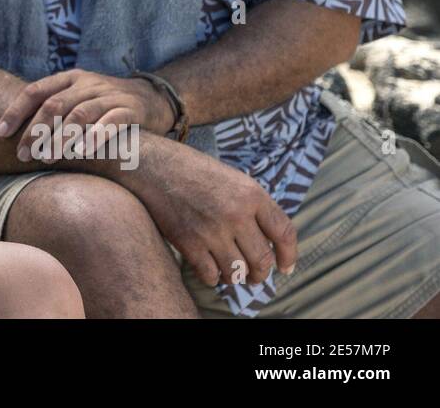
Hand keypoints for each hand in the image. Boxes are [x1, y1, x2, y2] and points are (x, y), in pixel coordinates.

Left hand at [0, 68, 175, 161]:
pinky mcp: (131, 110)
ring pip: (80, 114)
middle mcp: (87, 83)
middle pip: (54, 104)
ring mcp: (110, 95)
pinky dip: (94, 136)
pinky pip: (111, 122)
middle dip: (35, 130)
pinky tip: (81, 152)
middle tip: (22, 155)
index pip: (36, 91)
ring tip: (47, 158)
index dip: (16, 111)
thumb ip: (52, 110)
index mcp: (69, 79)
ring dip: (61, 137)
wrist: (153, 97)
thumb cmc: (103, 105)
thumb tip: (15, 136)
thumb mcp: (77, 98)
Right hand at [122, 136, 297, 286]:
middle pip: (262, 260)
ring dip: (236, 278)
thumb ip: (252, 205)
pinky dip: (212, 278)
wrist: (152, 165)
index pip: (284, 233)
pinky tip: (209, 270)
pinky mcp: (188, 242)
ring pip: (237, 272)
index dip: (289, 256)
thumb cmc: (191, 170)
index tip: (285, 268)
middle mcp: (235, 214)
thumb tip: (269, 239)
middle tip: (254, 276)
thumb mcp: (232, 178)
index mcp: (251, 194)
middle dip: (260, 274)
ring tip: (231, 274)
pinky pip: (210, 275)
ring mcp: (212, 230)